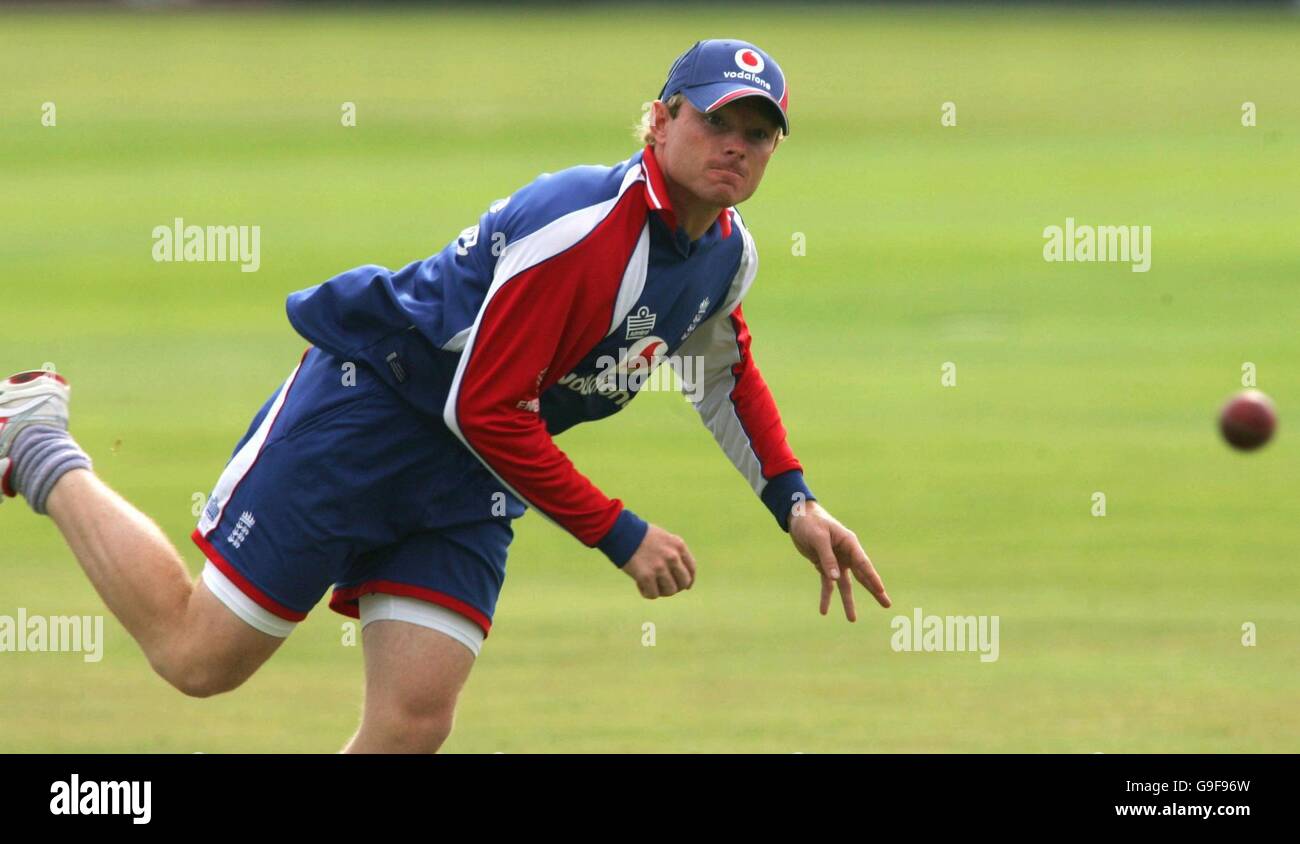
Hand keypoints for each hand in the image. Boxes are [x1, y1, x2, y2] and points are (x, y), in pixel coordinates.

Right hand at [622, 523, 695, 598]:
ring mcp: (660, 567)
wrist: (621, 532)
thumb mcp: (664, 538)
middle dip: (675, 587)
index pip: (691, 569)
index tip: (685, 586)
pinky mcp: (646, 576)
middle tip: (664, 587)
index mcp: (678, 546)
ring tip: (651, 584)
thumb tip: (680, 574)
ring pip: (670, 591)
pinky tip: (640, 585)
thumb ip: (674, 552)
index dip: (689, 580)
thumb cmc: (640, 535)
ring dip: (661, 591)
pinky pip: (653, 594)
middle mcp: (672, 557)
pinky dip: (647, 593)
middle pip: (683, 583)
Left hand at [789, 501, 890, 620]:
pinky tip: (824, 610)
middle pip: (862, 576)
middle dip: (874, 591)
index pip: (863, 563)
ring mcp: (837, 561)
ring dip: (848, 601)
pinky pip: (827, 584)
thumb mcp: (818, 538)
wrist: (798, 517)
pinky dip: (826, 596)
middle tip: (887, 605)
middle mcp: (846, 554)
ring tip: (852, 619)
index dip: (872, 578)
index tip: (881, 590)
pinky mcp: (824, 566)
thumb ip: (827, 558)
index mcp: (849, 543)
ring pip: (845, 584)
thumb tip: (835, 578)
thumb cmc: (810, 523)